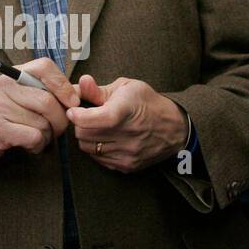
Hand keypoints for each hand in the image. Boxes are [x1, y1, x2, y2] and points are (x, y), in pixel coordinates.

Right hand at [0, 58, 79, 169]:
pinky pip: (33, 137)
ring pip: (43, 123)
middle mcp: (2, 86)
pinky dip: (37, 146)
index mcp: (11, 74)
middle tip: (56, 131)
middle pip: (49, 101)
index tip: (73, 102)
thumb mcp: (18, 98)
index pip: (44, 66)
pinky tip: (29, 146)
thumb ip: (46, 93)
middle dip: (60, 121)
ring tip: (36, 139)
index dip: (64, 84)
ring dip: (47, 137)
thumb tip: (80, 92)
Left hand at [66, 75, 187, 173]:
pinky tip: (106, 139)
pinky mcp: (127, 166)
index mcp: (125, 111)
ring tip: (96, 127)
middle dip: (79, 125)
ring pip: (88, 149)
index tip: (73, 110)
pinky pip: (98, 159)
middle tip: (85, 117)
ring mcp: (127, 153)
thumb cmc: (147, 103)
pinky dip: (96, 149)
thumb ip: (98, 89)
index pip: (90, 120)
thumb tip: (81, 82)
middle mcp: (127, 135)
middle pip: (83, 135)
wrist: (174, 128)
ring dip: (87, 137)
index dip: (76, 115)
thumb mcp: (126, 87)